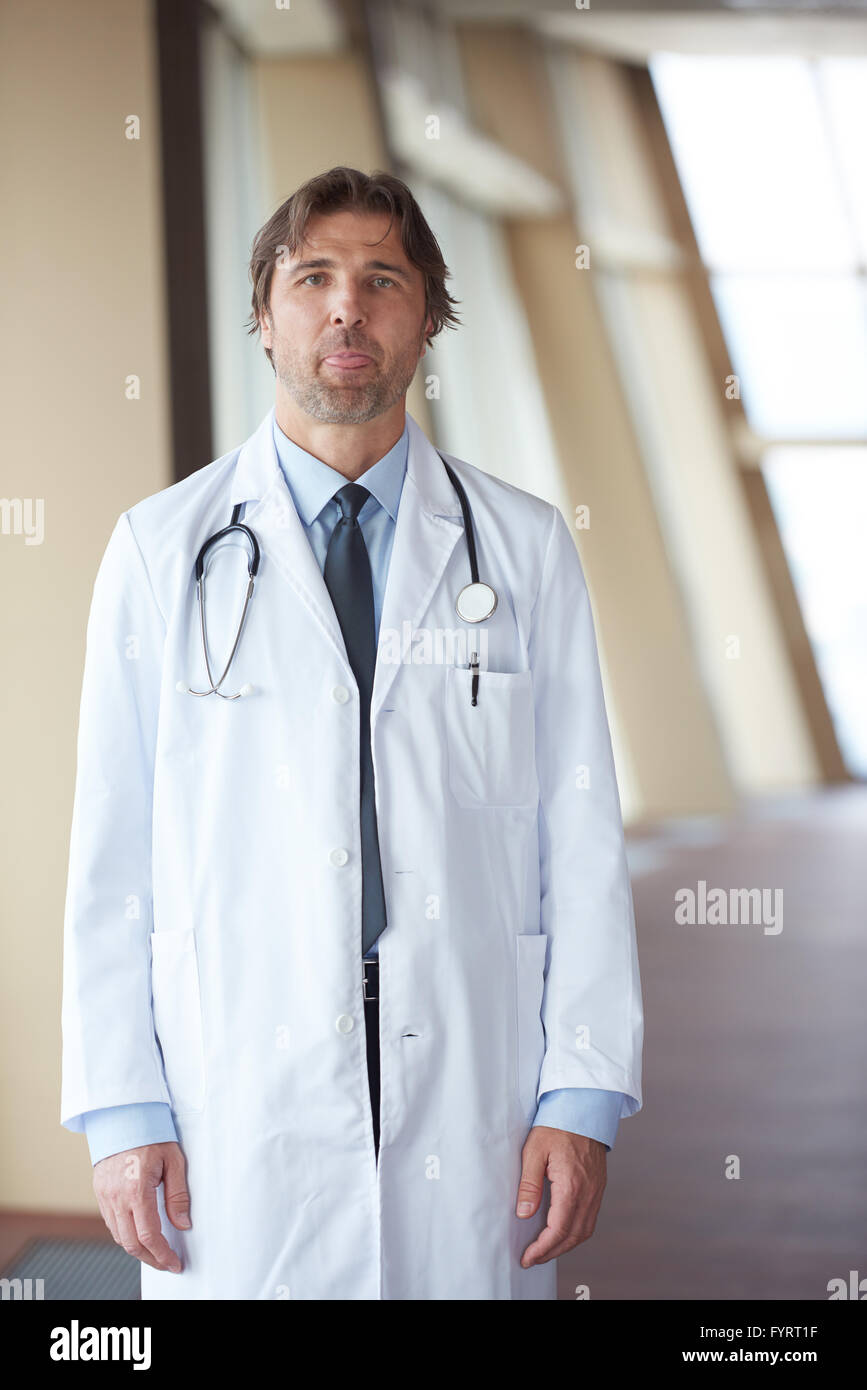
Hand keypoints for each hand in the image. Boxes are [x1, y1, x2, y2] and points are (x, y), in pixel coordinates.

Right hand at [93, 1141, 189, 1272]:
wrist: (122, 1116)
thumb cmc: (151, 1134)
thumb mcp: (174, 1160)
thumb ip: (178, 1195)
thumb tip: (183, 1224)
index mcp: (137, 1190)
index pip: (149, 1236)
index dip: (163, 1255)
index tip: (174, 1264)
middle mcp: (117, 1197)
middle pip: (131, 1243)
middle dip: (151, 1259)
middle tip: (167, 1264)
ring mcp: (105, 1196)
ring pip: (119, 1236)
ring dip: (137, 1250)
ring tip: (156, 1252)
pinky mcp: (99, 1192)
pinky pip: (111, 1223)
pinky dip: (125, 1235)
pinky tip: (138, 1234)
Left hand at [516, 1125, 606, 1267]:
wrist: (584, 1109)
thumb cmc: (557, 1126)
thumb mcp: (534, 1151)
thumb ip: (529, 1185)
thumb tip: (524, 1214)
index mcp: (571, 1186)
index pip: (558, 1230)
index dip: (542, 1249)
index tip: (527, 1258)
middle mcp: (588, 1193)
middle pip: (573, 1236)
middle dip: (552, 1252)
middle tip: (533, 1258)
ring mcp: (596, 1191)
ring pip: (584, 1230)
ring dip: (565, 1245)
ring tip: (545, 1250)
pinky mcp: (598, 1187)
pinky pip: (590, 1219)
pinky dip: (576, 1232)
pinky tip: (562, 1231)